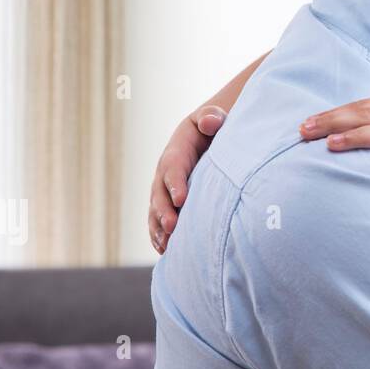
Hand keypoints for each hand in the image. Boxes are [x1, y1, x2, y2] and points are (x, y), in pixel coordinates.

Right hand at [148, 104, 225, 252]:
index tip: (182, 200)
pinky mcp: (167, 202)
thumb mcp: (213, 118)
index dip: (176, 183)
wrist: (206, 136)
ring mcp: (164, 188)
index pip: (174, 167)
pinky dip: (159, 234)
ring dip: (159, 227)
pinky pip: (158, 219)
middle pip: (160, 193)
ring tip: (166, 245)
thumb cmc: (214, 127)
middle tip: (172, 227)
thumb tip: (211, 122)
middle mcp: (165, 171)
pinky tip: (164, 250)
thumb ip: (211, 118)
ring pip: (156, 210)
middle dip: (164, 211)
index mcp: (177, 150)